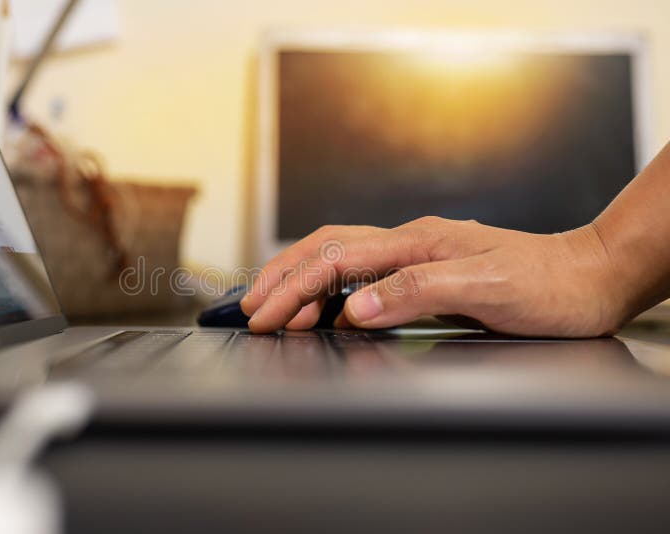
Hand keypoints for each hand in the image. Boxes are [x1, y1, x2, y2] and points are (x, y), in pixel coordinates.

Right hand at [240, 217, 626, 336]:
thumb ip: (416, 292)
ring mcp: (415, 255)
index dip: (293, 288)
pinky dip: (330, 292)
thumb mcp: (486, 289)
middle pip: (325, 249)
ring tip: (273, 309)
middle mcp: (410, 242)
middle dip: (281, 277)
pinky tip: (323, 312)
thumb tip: (354, 308)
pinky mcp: (423, 272)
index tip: (263, 316)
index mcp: (417, 242)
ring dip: (300, 281)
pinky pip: (362, 275)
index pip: (335, 260)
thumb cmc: (546, 284)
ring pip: (339, 258)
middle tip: (250, 307)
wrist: (587, 278)